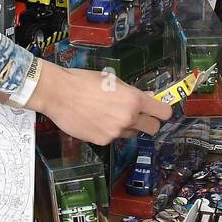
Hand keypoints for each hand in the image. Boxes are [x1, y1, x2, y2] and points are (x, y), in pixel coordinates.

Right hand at [29, 61, 171, 144]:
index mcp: (134, 100)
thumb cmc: (84, 81)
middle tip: (139, 116)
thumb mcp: (113, 81)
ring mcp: (115, 132)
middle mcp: (128, 118)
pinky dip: (109, 131)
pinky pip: (114, 137)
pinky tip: (96, 120)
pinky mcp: (102, 141)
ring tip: (110, 114)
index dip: (162, 111)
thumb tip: (149, 99)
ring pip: (132, 133)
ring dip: (128, 126)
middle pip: (153, 128)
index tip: (158, 110)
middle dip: (149, 122)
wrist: (58, 94)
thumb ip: (133, 93)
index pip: (164, 113)